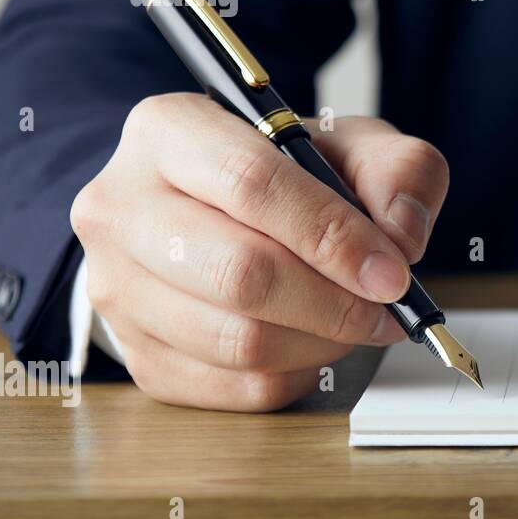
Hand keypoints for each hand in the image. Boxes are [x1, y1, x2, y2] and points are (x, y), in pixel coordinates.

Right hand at [70, 93, 448, 410]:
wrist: (211, 209)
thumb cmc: (283, 174)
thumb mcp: (350, 144)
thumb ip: (398, 170)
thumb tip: (401, 239)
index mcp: (168, 131)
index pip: (251, 184)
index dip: (332, 237)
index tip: (392, 273)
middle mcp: (121, 207)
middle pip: (238, 274)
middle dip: (334, 302)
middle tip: (387, 308)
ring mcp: (116, 287)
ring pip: (236, 342)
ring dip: (321, 343)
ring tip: (358, 322)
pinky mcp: (136, 354)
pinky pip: (233, 387)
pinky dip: (295, 374)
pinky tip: (314, 341)